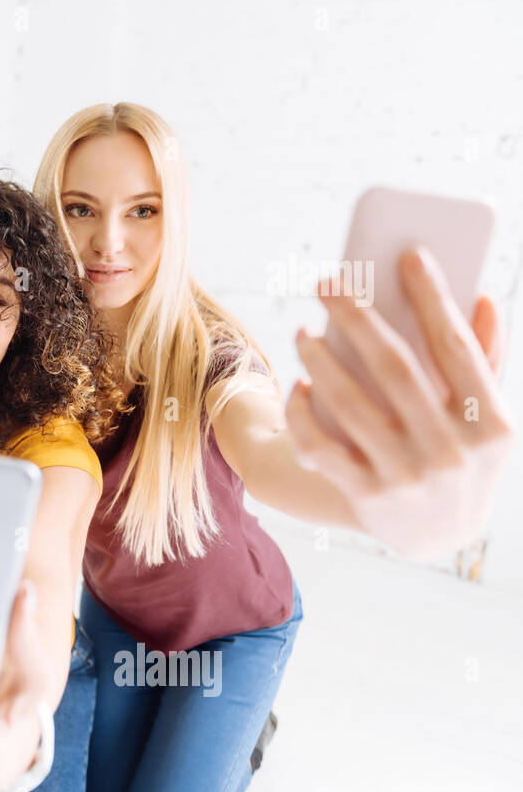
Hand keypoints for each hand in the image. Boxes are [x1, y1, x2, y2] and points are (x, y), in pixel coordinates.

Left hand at [286, 247, 515, 559]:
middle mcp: (451, 450)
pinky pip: (322, 446)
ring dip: (319, 359)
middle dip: (357, 317)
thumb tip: (481, 298)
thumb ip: (485, 361)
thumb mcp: (487, 416)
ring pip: (350, 404)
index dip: (433, 298)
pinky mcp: (367, 497)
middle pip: (395, 367)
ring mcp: (407, 476)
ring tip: (301, 329)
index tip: (409, 255)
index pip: (456, 347)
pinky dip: (305, 413)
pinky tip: (298, 385)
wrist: (440, 537)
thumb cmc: (463, 454)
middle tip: (327, 282)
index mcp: (492, 423)